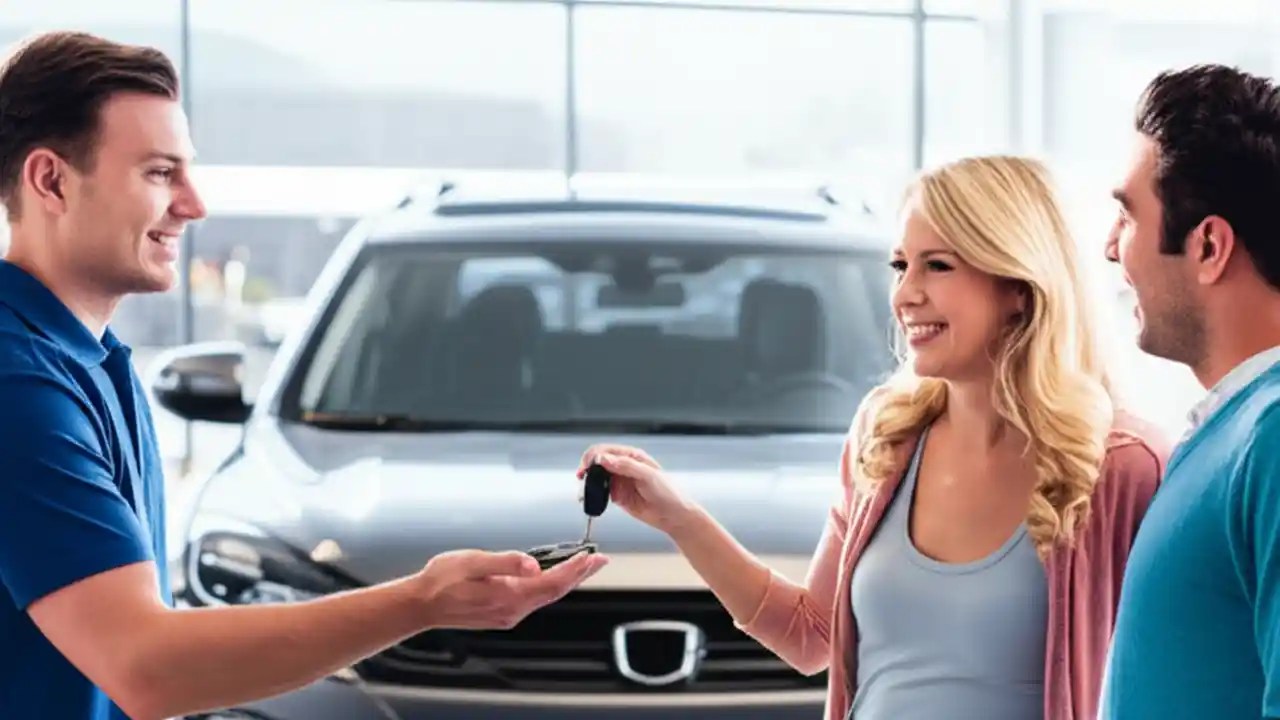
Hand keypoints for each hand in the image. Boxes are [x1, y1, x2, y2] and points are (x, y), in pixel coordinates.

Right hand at [416, 549, 607, 629]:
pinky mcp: (502, 614)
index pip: (552, 582)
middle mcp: (513, 610)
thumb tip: (534, 564)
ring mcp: (508, 615)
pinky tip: (553, 578)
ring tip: (583, 566)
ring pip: (546, 597)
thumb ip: (505, 561)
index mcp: (508, 595)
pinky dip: (550, 587)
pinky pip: (534, 600)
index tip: (591, 555)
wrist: (421, 605)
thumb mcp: (473, 561)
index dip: (574, 568)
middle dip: (579, 574)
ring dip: (567, 581)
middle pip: (555, 592)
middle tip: (599, 559)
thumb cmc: (442, 580)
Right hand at [577, 444, 698, 534]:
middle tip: (583, 475)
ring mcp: (620, 481)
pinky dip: (594, 493)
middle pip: (598, 461)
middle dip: (588, 466)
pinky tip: (594, 496)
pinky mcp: (617, 495)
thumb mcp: (648, 475)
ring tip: (586, 486)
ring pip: (597, 476)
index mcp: (632, 456)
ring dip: (590, 480)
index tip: (588, 465)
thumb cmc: (668, 492)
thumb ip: (626, 466)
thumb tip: (604, 459)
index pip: (606, 450)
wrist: (672, 515)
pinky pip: (601, 491)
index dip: (594, 456)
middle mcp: (624, 467)